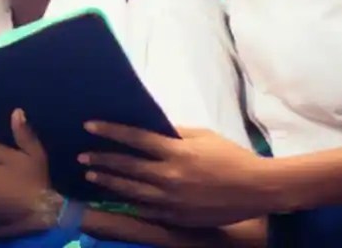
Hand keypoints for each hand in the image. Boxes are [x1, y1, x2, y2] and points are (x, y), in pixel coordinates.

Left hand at [80, 122, 275, 226]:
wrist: (259, 189)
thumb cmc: (231, 157)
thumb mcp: (204, 136)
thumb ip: (175, 133)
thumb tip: (150, 127)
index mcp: (177, 152)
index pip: (135, 138)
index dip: (110, 131)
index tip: (89, 126)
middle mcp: (170, 176)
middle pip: (127, 166)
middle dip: (102, 159)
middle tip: (82, 156)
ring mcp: (172, 199)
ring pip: (132, 190)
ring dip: (109, 181)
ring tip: (91, 175)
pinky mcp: (177, 216)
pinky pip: (147, 209)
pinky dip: (129, 202)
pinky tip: (116, 197)